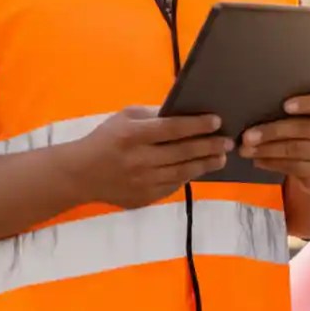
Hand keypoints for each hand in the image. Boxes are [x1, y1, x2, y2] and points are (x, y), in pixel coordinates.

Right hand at [63, 106, 232, 208]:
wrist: (81, 175)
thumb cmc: (105, 139)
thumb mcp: (124, 118)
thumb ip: (152, 115)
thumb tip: (183, 112)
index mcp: (133, 135)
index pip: (172, 129)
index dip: (197, 125)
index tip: (216, 121)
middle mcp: (139, 160)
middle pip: (182, 152)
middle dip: (209, 146)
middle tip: (228, 141)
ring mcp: (142, 182)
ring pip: (182, 172)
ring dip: (205, 164)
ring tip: (220, 157)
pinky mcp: (144, 198)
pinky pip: (173, 186)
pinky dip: (188, 176)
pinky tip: (199, 168)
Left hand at [239, 92, 309, 192]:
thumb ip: (297, 107)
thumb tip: (258, 103)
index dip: (308, 103)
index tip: (285, 105)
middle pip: (305, 128)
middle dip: (272, 131)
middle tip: (247, 135)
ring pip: (296, 150)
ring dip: (267, 149)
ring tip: (246, 149)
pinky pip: (295, 167)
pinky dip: (272, 163)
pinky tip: (258, 160)